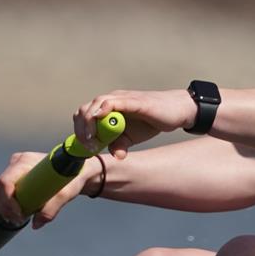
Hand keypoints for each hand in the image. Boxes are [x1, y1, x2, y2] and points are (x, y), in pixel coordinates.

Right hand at [0, 150, 100, 228]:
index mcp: (26, 161)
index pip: (6, 180)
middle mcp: (17, 164)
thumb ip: (51, 209)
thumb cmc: (72, 177)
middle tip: (19, 220)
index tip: (20, 213)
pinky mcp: (17, 178)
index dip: (8, 199)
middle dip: (6, 207)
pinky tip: (17, 215)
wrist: (77, 169)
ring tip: (20, 219)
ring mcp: (15, 171)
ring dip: (6, 208)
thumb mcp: (65, 194)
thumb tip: (36, 224)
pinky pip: (4, 193)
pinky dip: (8, 206)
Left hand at [75, 89, 196, 149]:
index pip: (83, 115)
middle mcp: (111, 100)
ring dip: (90, 123)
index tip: (83, 148)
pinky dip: (104, 109)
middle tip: (88, 146)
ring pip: (96, 104)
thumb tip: (116, 157)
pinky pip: (114, 102)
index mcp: (107, 109)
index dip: (78, 131)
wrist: (176, 111)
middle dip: (80, 129)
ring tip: (92, 140)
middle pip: (85, 110)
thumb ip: (119, 145)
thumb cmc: (150, 121)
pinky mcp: (134, 101)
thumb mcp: (131, 137)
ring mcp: (122, 99)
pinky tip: (101, 119)